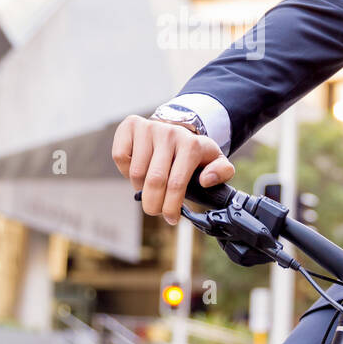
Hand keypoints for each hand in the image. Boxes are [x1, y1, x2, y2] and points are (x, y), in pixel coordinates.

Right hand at [112, 115, 234, 225]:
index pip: (177, 183)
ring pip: (136, 172)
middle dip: (153, 204)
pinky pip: (120, 157)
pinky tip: (137, 170)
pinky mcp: (130, 125)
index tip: (171, 218)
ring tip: (149, 188)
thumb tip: (206, 180)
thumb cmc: (193, 152)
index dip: (171, 206)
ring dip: (140, 188)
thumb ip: (222, 171)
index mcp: (191, 144)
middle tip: (155, 211)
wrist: (175, 129)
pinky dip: (125, 171)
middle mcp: (169, 133)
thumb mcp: (214, 160)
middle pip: (154, 180)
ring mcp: (148, 127)